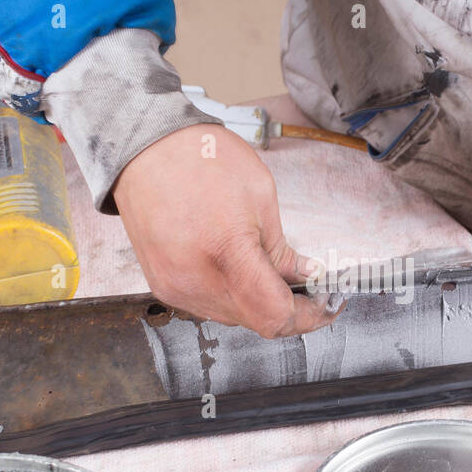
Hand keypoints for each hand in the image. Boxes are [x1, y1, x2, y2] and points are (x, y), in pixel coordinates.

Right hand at [112, 123, 337, 337]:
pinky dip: (231, 294)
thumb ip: (283, 250)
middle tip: (304, 282)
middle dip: (286, 305)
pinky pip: (209, 305)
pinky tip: (235, 267)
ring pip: (234, 317)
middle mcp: (196, 282)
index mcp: (227, 256)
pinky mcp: (165, 287)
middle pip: (257, 321)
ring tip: (264, 267)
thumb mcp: (261, 197)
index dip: (309, 316)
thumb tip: (305, 277)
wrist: (144, 150)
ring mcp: (177, 289)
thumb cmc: (200, 160)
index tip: (326, 304)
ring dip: (257, 300)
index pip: (277, 317)